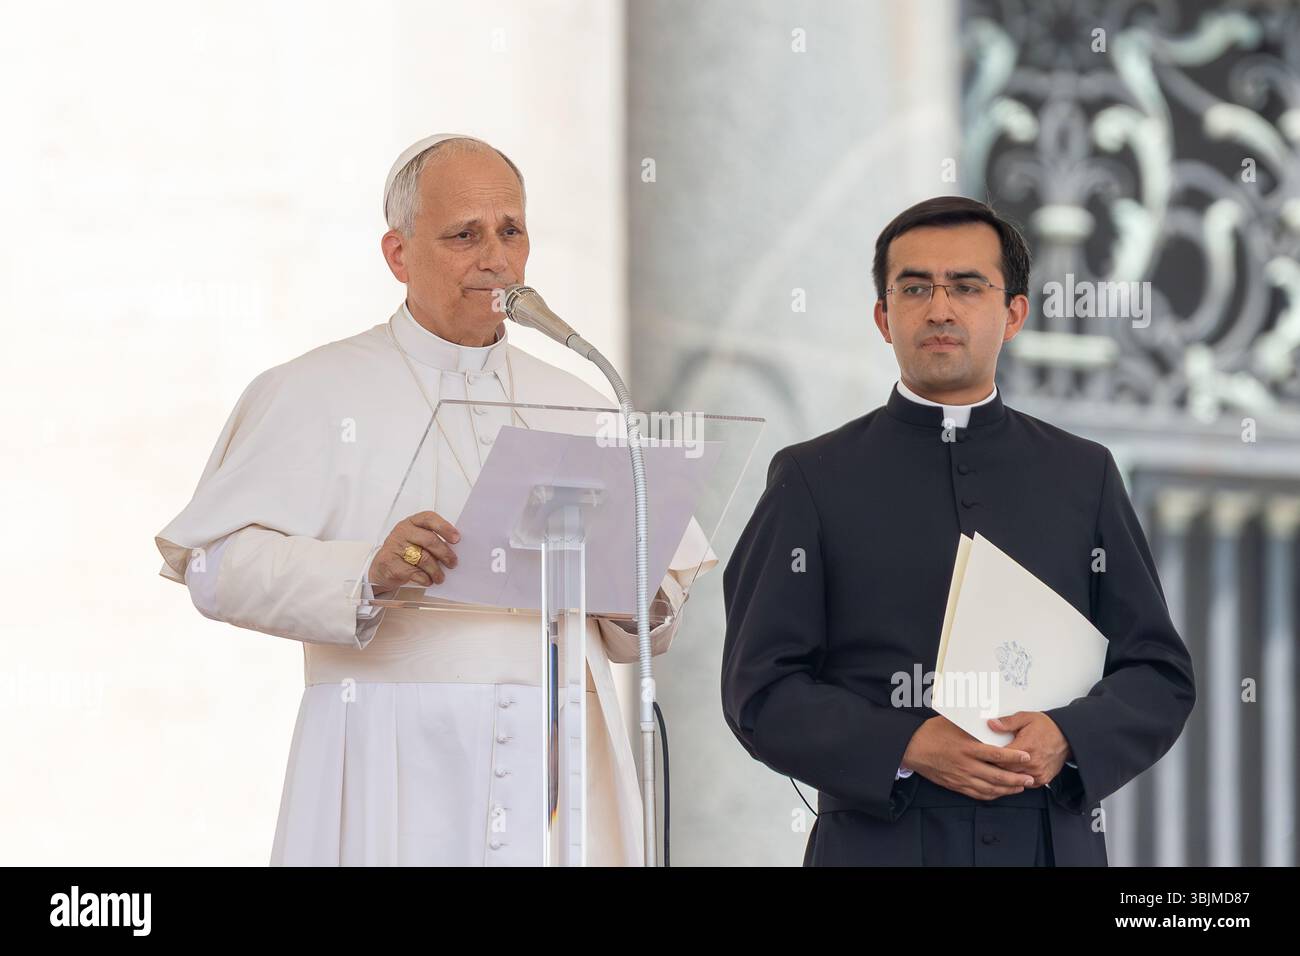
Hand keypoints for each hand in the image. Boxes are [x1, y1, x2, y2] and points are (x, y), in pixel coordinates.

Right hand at [368, 511, 459, 595]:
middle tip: (452, 563)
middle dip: (445, 554)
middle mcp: (403, 531)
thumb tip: (453, 551)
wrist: (381, 568)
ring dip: (436, 570)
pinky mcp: (390, 562)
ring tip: (440, 577)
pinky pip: (414, 572)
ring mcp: (395, 546)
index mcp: (412, 522)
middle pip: (429, 540)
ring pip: (424, 558)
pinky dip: (425, 578)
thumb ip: (433, 541)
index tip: (456, 539)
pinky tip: (427, 580)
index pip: (429, 518)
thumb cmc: (404, 553)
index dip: (445, 527)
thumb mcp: (417, 541)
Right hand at [901, 715, 1036, 799]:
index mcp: (967, 748)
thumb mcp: (952, 723)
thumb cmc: (932, 733)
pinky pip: (978, 794)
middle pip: (997, 776)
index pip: (996, 754)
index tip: (1027, 756)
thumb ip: (972, 725)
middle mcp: (966, 765)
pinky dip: (992, 795)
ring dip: (1007, 789)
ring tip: (1020, 787)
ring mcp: (961, 778)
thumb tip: (990, 719)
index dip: (1013, 757)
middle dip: (1016, 779)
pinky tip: (1000, 792)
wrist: (912, 749)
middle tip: (1030, 778)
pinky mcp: (956, 785)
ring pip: (990, 788)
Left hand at [987, 711, 1070, 787]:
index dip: (989, 757)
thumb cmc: (1046, 727)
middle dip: (994, 767)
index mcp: (1026, 747)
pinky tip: (1012, 773)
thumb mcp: (1025, 718)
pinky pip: (1025, 784)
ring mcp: (1038, 773)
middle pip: (1005, 771)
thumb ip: (1007, 722)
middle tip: (986, 762)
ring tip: (996, 769)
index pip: (1000, 758)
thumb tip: (992, 724)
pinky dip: (1018, 779)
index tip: (983, 755)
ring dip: (1006, 775)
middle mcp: (1032, 763)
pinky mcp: (1043, 779)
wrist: (1066, 737)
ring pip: (1014, 779)